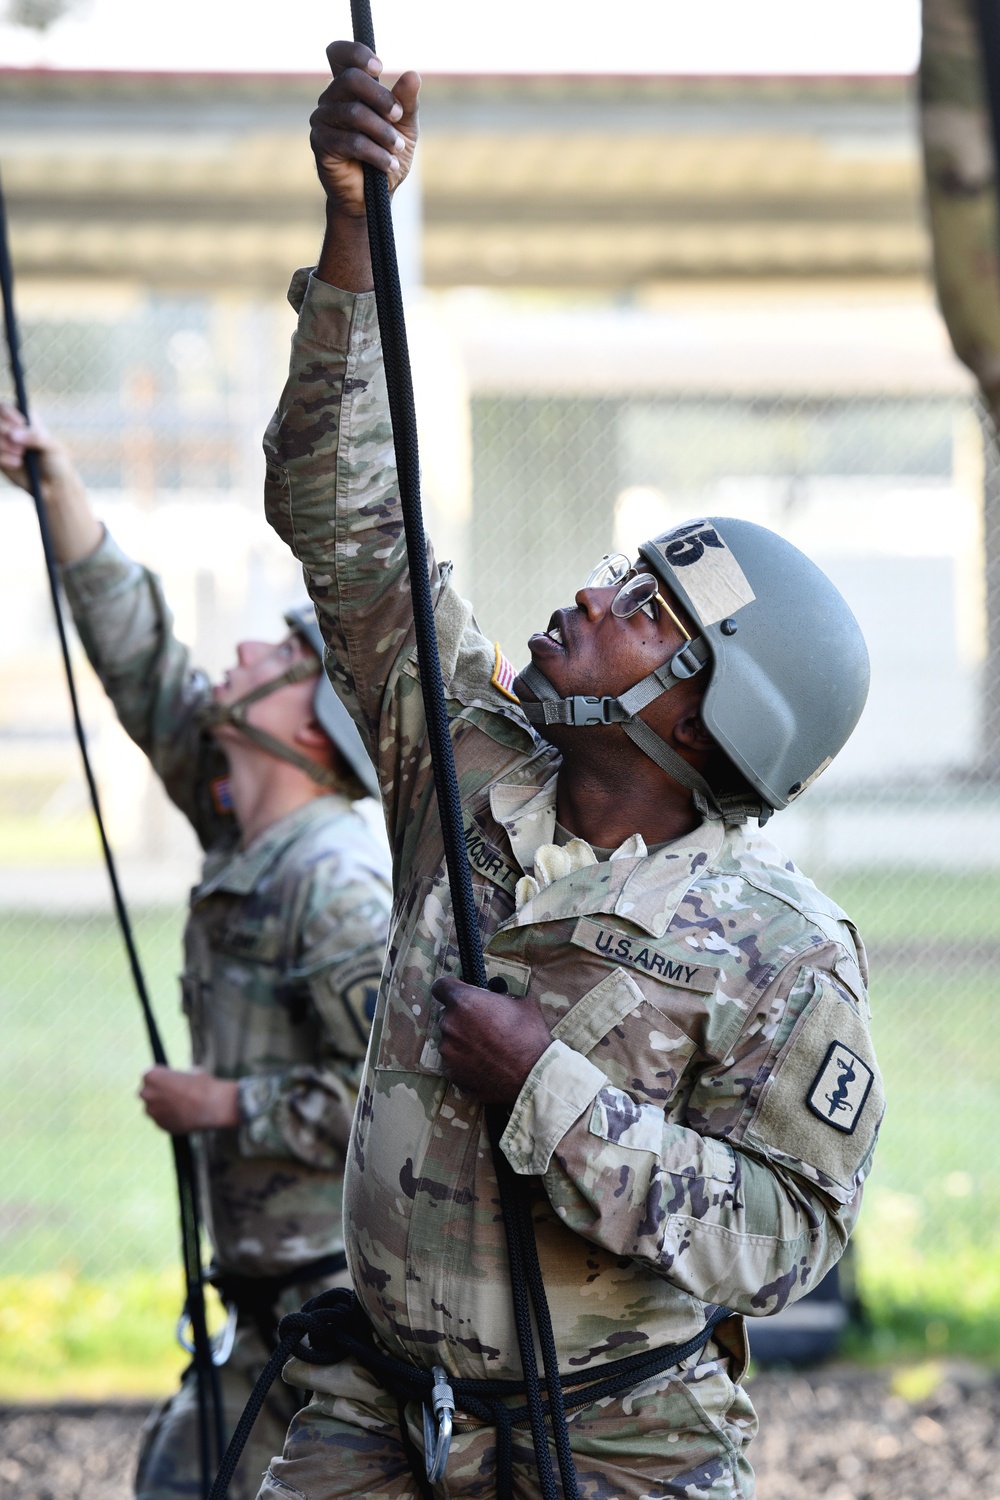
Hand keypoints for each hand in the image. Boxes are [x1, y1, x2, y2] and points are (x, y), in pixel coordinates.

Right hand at [0, 400, 65, 494]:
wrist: (51, 486)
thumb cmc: (56, 462)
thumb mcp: (51, 447)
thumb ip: (35, 437)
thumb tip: (13, 434)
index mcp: (24, 418)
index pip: (5, 406)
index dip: (7, 412)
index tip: (20, 423)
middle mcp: (10, 428)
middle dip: (3, 429)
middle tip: (17, 442)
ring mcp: (2, 443)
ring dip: (2, 444)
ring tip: (21, 454)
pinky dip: (3, 458)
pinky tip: (17, 464)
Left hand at [139, 1066, 240, 1133]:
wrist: (212, 1105)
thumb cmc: (203, 1085)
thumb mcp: (189, 1072)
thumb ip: (176, 1077)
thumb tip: (175, 1082)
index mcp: (152, 1076)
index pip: (149, 1076)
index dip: (160, 1077)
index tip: (168, 1080)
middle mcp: (147, 1094)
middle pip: (147, 1092)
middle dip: (157, 1093)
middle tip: (172, 1094)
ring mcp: (152, 1112)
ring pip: (153, 1108)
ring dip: (162, 1107)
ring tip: (181, 1106)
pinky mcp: (160, 1126)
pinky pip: (161, 1120)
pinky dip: (169, 1118)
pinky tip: (183, 1115)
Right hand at [310, 40, 419, 217]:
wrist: (373, 198)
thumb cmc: (386, 156)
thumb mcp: (404, 128)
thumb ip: (407, 102)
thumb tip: (412, 74)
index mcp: (349, 87)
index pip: (339, 54)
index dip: (356, 53)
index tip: (379, 68)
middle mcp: (331, 99)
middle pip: (350, 79)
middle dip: (381, 97)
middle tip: (399, 117)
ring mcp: (322, 120)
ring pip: (353, 112)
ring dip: (382, 131)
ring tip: (397, 148)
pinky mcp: (320, 144)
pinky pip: (351, 141)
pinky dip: (376, 153)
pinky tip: (389, 164)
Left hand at [431, 977, 553, 1105]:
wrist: (533, 1076)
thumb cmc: (529, 1036)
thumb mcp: (521, 1003)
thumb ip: (500, 996)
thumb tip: (498, 997)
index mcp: (463, 1001)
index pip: (441, 986)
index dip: (451, 989)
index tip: (460, 994)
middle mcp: (449, 1025)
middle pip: (447, 1014)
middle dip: (461, 1017)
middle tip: (482, 1025)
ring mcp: (448, 1051)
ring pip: (449, 1039)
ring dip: (462, 1040)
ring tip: (486, 1049)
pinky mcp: (451, 1073)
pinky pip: (454, 1061)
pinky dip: (464, 1061)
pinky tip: (484, 1064)